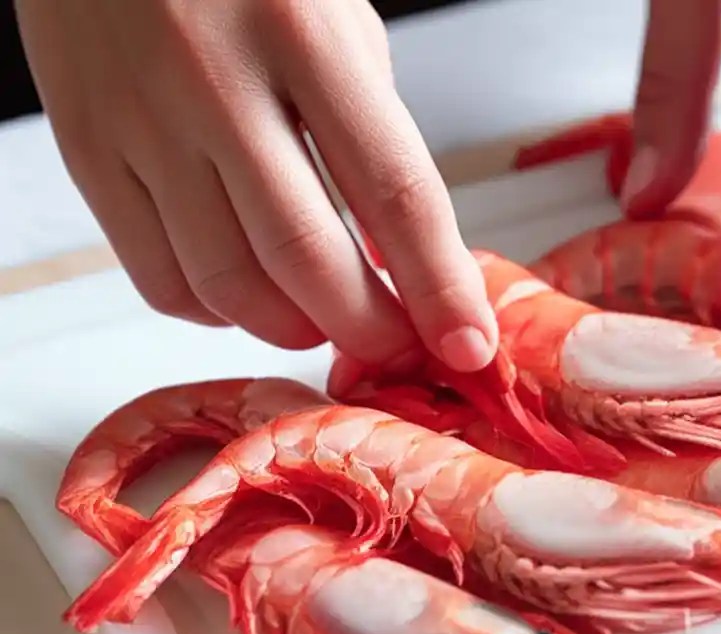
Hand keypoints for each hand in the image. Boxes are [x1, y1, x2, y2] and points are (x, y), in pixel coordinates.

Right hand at [15, 0, 497, 371]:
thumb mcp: (335, 19)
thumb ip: (369, 128)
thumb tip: (401, 252)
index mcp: (304, 34)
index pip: (394, 190)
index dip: (438, 285)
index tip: (468, 344)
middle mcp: (217, 81)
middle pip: (306, 257)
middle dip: (368, 329)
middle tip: (398, 348)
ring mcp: (141, 120)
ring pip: (228, 282)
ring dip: (294, 329)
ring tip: (327, 323)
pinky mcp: (87, 150)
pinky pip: (157, 275)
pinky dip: (217, 313)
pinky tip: (249, 297)